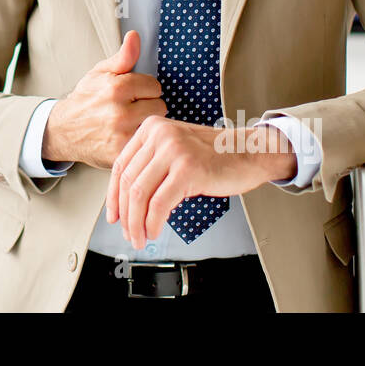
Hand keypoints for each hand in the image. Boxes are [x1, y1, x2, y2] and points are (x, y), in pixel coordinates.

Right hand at [41, 31, 166, 168]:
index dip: (144, 90)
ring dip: (145, 124)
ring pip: (154, 125)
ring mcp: (121, 135)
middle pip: (159, 107)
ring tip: (130, 123)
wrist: (64, 130)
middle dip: (147, 107)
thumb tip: (135, 37)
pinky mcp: (122, 153)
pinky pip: (146, 143)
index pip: (155, 87)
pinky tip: (127, 137)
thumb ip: (123, 56)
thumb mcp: (100, 72)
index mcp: (116, 87)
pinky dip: (140, 141)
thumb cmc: (85, 99)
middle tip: (131, 110)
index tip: (133, 94)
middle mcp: (119, 111)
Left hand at [105, 118, 297, 248]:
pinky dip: (153, 223)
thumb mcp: (176, 149)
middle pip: (127, 181)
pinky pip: (159, 203)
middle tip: (128, 232)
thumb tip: (127, 200)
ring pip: (140, 194)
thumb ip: (152, 164)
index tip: (114, 215)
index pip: (120, 165)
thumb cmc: (216, 155)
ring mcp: (174, 151)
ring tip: (140, 237)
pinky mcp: (188, 169)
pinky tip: (155, 231)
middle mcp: (159, 135)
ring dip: (136, 223)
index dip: (113, 195)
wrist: (251, 151)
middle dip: (125, 214)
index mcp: (152, 128)